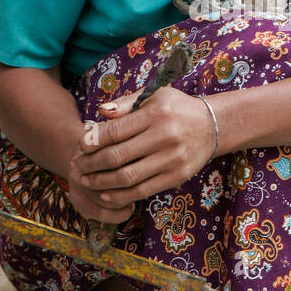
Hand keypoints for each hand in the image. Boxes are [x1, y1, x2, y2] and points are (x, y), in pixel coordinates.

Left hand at [66, 86, 217, 224]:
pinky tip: (106, 193)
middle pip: (118, 156)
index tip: (80, 146)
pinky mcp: (176, 177)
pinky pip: (143, 190)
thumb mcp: (155, 95)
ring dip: (101, 182)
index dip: (92, 141)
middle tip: (77, 166)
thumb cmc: (176, 108)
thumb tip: (100, 112)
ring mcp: (171, 159)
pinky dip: (120, 195)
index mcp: (155, 114)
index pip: (115, 131)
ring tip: (87, 181)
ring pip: (127, 177)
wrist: (212, 126)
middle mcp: (164, 137)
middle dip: (91, 164)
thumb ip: (126, 104)